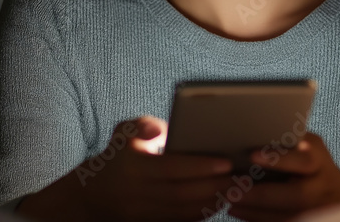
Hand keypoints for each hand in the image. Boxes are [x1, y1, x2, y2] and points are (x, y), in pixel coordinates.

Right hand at [73, 115, 237, 221]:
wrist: (97, 196)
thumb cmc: (119, 156)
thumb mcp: (123, 133)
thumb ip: (144, 126)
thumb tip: (163, 128)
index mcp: (133, 168)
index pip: (171, 169)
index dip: (200, 166)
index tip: (226, 161)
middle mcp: (140, 194)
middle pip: (184, 194)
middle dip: (216, 185)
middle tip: (242, 176)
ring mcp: (147, 214)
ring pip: (187, 212)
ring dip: (215, 200)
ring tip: (239, 187)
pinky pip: (185, 221)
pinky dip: (206, 212)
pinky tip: (223, 199)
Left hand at [226, 131, 339, 221]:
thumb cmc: (313, 163)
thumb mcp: (308, 147)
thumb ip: (288, 141)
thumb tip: (249, 130)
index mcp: (320, 161)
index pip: (304, 160)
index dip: (279, 158)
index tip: (252, 154)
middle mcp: (323, 188)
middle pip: (297, 196)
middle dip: (261, 194)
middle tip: (231, 189)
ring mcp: (318, 210)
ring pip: (288, 215)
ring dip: (255, 210)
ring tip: (229, 200)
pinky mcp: (309, 221)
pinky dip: (257, 219)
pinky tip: (238, 211)